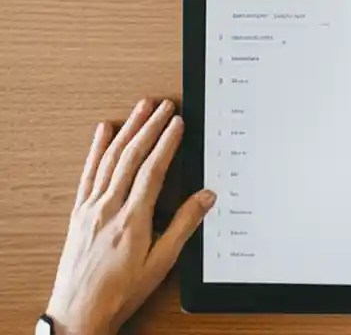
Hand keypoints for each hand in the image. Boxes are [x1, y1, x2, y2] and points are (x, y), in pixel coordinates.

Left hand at [45, 100, 215, 334]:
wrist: (80, 310)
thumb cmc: (120, 291)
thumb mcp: (161, 262)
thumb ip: (184, 225)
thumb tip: (206, 197)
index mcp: (132, 220)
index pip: (152, 171)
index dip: (167, 143)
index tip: (178, 124)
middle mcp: (108, 209)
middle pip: (131, 157)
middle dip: (150, 127)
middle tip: (164, 106)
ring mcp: (90, 208)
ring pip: (110, 160)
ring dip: (127, 130)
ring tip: (141, 109)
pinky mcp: (79, 212)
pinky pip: (89, 174)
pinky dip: (97, 150)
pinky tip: (103, 132)